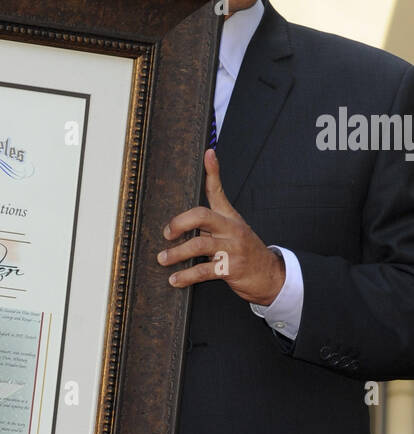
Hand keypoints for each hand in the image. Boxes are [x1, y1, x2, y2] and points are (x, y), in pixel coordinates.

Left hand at [158, 148, 285, 304]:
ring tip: (163, 259)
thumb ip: (211, 224)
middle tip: (166, 234)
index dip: (213, 171)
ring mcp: (231, 248)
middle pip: (201, 216)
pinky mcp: (231, 268)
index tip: (209, 153)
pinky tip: (175, 280)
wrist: (269, 275)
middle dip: (179, 223)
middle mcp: (231, 229)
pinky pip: (203, 271)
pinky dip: (186, 276)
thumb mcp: (232, 231)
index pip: (218, 190)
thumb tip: (181, 222)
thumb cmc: (244, 252)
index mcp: (229, 217)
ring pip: (199, 244)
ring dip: (176, 253)